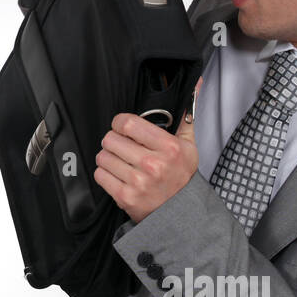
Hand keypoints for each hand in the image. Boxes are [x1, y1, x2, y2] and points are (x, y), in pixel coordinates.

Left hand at [95, 78, 202, 223]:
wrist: (181, 211)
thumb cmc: (181, 176)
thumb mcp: (188, 145)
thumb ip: (185, 115)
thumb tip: (195, 85)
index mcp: (169, 148)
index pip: (128, 123)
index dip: (120, 123)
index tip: (122, 127)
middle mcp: (153, 165)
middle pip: (110, 139)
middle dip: (114, 141)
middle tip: (123, 147)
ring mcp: (138, 182)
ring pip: (102, 156)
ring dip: (108, 158)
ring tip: (121, 162)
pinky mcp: (125, 197)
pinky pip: (100, 175)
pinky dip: (105, 174)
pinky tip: (118, 175)